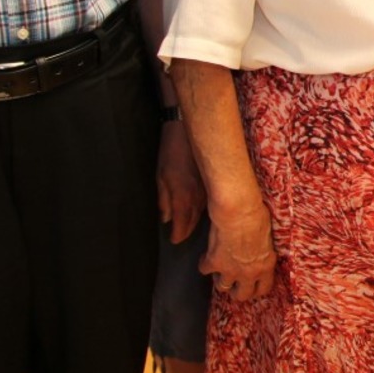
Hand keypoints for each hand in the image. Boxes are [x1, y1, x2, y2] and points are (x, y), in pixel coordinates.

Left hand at [155, 110, 205, 243]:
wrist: (190, 131)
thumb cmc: (171, 152)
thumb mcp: (160, 177)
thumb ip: (163, 200)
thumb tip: (165, 218)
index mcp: (183, 198)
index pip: (182, 226)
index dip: (178, 235)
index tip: (173, 240)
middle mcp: (199, 198)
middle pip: (195, 223)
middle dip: (187, 231)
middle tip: (180, 236)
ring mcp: (208, 191)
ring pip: (203, 213)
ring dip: (195, 222)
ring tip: (188, 227)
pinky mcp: (213, 183)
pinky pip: (208, 203)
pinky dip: (202, 210)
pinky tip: (198, 210)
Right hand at [201, 203, 276, 300]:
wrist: (239, 209)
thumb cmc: (257, 215)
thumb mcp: (268, 237)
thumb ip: (262, 251)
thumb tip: (258, 251)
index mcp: (266, 265)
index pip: (263, 289)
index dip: (255, 289)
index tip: (251, 286)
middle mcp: (249, 273)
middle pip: (242, 296)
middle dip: (237, 291)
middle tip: (234, 283)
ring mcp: (230, 270)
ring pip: (222, 287)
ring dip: (220, 280)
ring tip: (219, 271)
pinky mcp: (214, 262)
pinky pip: (204, 270)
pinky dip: (204, 263)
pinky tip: (206, 256)